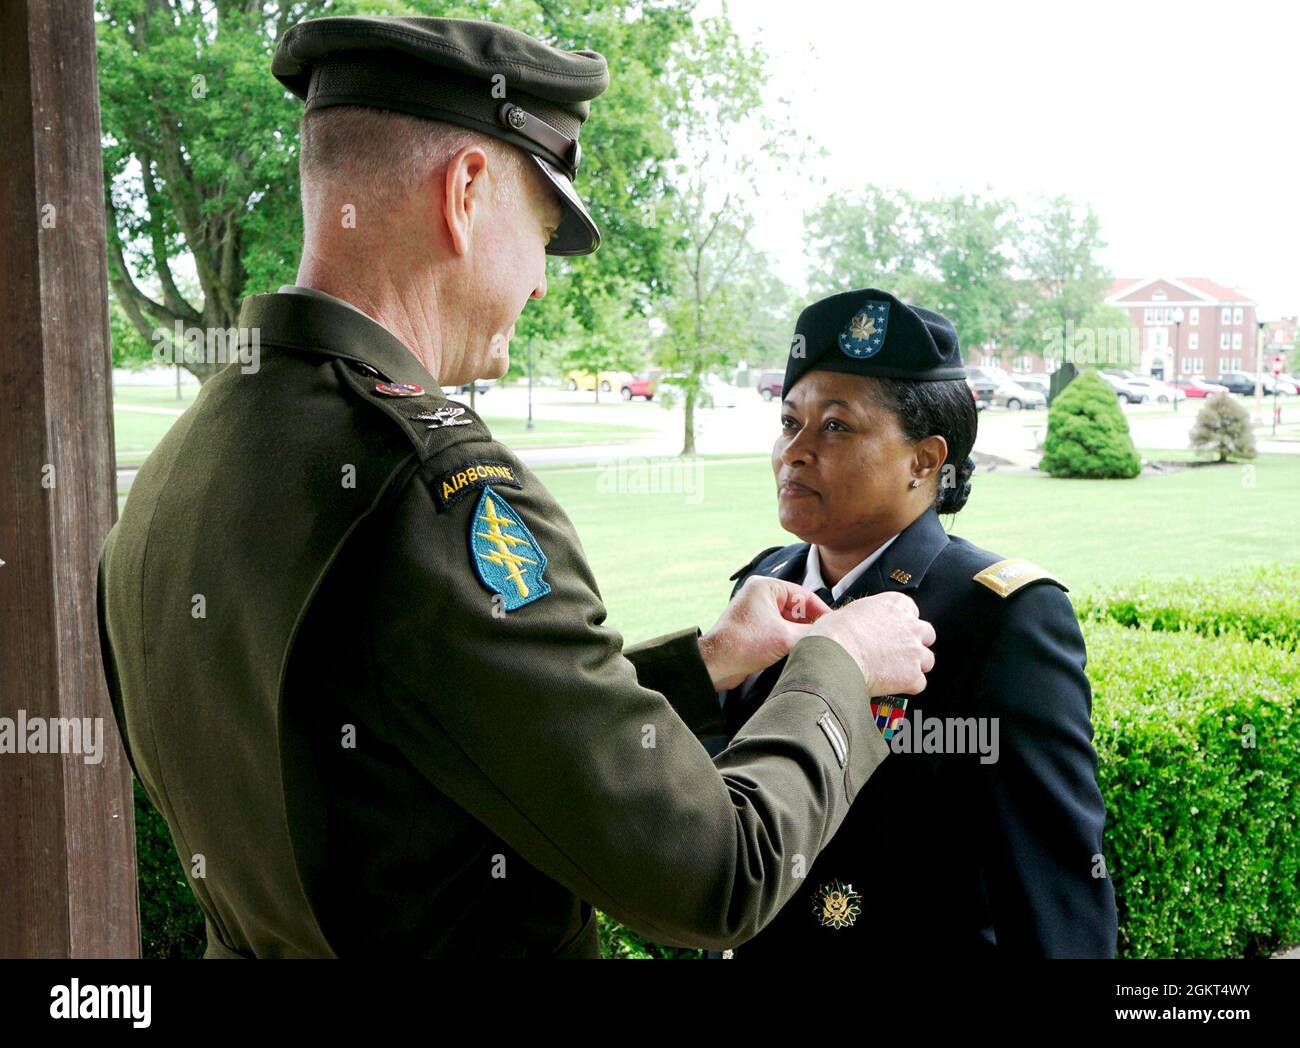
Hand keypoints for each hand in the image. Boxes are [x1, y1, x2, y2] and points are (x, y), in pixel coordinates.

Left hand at [699, 576, 832, 690]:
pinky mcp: (754, 629)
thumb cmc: (744, 644)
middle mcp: (760, 596)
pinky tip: (801, 650)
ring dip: (801, 633)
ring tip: (817, 646)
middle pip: (798, 607)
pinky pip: (780, 630)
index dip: (822, 611)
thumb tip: (831, 635)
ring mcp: (756, 612)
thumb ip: (811, 633)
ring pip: (789, 620)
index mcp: (766, 587)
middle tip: (828, 638)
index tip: (836, 626)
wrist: (714, 665)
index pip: (804, 595)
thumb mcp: (785, 638)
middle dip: (812, 623)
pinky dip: (791, 639)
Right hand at [807, 592, 935, 696]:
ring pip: (927, 660)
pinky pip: (919, 683)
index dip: (901, 623)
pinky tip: (890, 686)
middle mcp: (910, 625)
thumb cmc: (833, 633)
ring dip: (913, 666)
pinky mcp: (912, 675)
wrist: (834, 656)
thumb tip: (853, 625)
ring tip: (893, 673)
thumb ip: (862, 617)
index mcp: (894, 604)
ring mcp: (914, 651)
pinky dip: (906, 687)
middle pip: (926, 634)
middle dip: (914, 644)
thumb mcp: (846, 613)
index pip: (911, 610)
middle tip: (896, 653)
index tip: (892, 631)